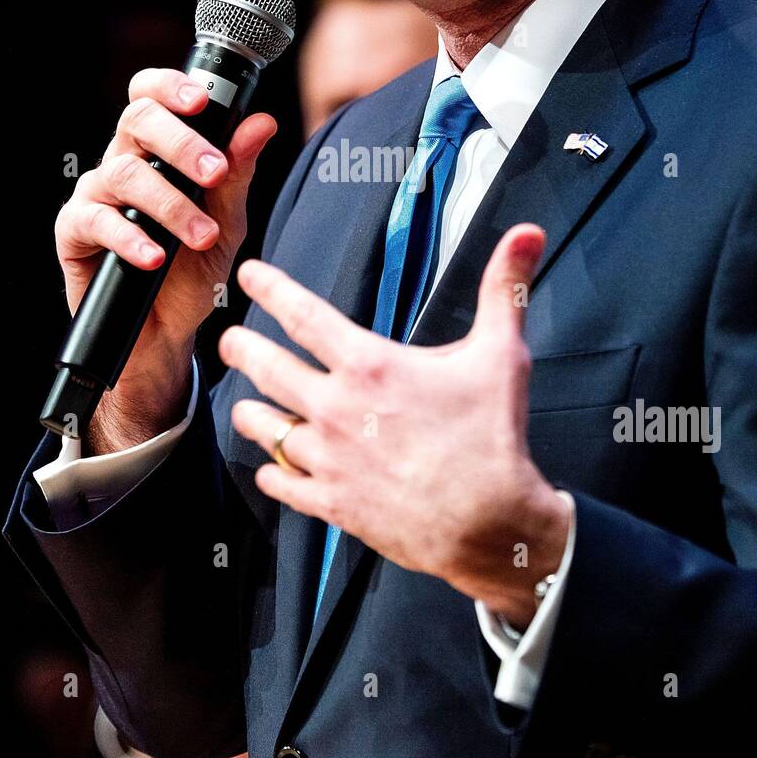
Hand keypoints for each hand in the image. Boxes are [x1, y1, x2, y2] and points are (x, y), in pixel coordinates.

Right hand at [55, 67, 275, 442]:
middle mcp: (122, 163)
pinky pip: (95, 221)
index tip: (202, 101)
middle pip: (136, 121)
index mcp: (157, 150)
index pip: (152, 96)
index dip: (170, 87)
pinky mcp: (75, 233)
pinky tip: (155, 257)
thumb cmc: (192, 271)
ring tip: (200, 234)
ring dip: (169, 203)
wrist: (166, 333)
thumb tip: (261, 124)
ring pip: (123, 174)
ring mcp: (95, 195)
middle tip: (215, 172)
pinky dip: (129, 238)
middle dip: (180, 142)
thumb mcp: (227, 223)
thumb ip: (238, 174)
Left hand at [220, 224, 569, 627]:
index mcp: (369, 365)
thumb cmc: (493, 437)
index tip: (249, 275)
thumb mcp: (502, 353)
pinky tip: (271, 468)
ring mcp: (329, 458)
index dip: (270, 289)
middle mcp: (337, 408)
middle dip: (242, 350)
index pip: (303, 315)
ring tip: (245, 404)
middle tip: (229, 340)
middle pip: (267, 369)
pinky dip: (273, 472)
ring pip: (264, 428)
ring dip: (251, 413)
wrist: (490, 524)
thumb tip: (527, 233)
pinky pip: (282, 483)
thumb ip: (505, 288)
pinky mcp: (332, 502)